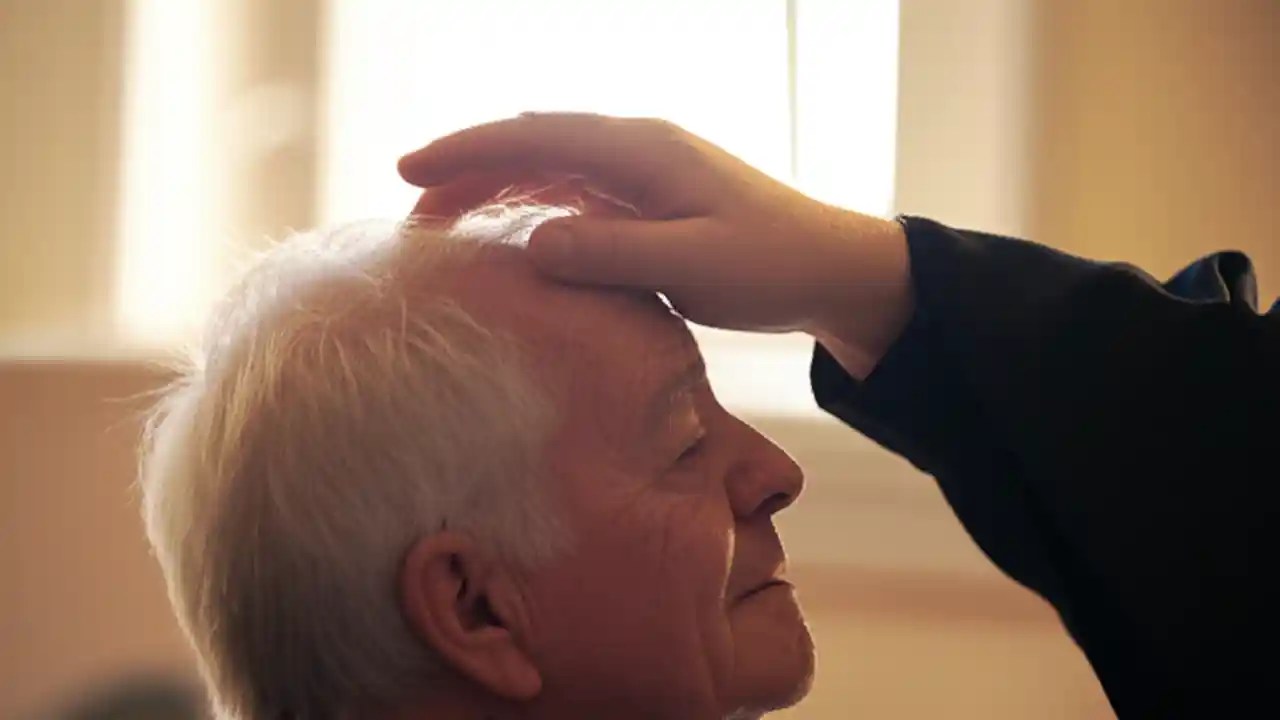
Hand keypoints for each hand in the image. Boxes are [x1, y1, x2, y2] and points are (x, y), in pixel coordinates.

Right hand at [399, 113, 913, 378]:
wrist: (831, 269)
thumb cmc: (770, 265)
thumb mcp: (693, 264)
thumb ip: (613, 253)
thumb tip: (531, 241)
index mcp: (641, 151)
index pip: (535, 137)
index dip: (467, 151)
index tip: (409, 171)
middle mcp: (636, 150)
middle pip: (531, 144)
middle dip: (467, 168)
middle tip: (410, 207)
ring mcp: (643, 172)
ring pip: (548, 168)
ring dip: (494, 188)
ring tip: (441, 223)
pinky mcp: (650, 201)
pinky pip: (574, 192)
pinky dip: (531, 204)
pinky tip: (508, 230)